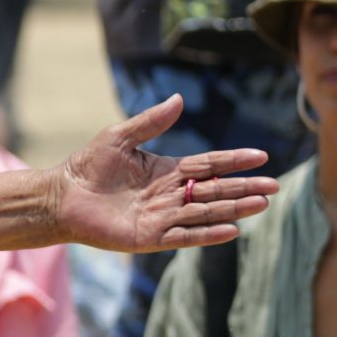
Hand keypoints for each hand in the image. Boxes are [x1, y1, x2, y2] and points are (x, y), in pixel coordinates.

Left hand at [49, 95, 276, 252]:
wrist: (62, 196)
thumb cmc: (89, 166)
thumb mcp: (121, 136)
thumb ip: (151, 121)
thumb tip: (179, 99)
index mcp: (168, 171)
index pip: (209, 165)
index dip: (234, 161)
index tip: (261, 157)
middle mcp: (171, 195)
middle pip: (215, 191)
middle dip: (244, 188)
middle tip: (274, 187)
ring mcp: (163, 217)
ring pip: (206, 213)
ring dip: (234, 209)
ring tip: (262, 204)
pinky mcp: (150, 237)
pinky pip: (185, 236)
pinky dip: (208, 233)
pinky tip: (231, 229)